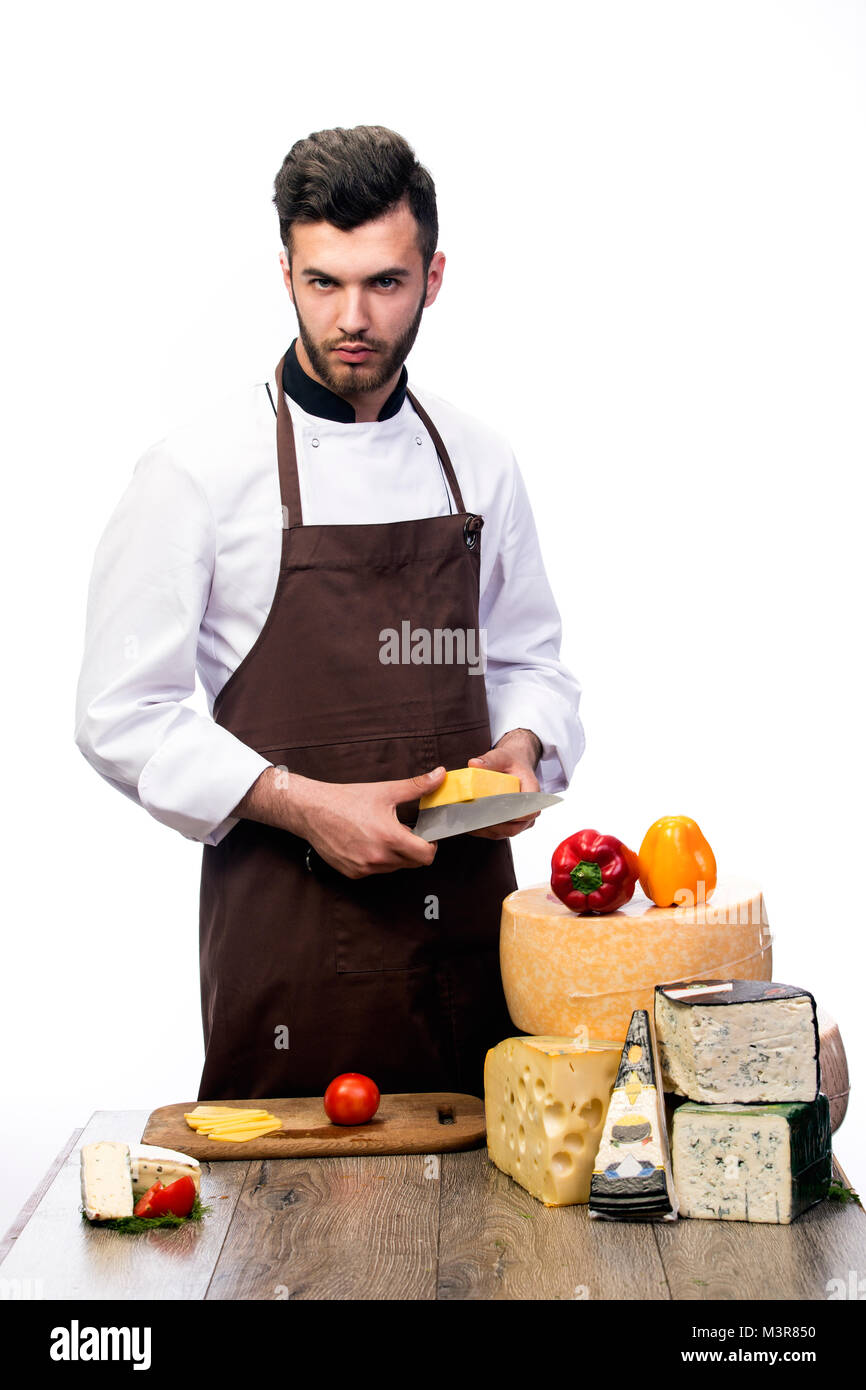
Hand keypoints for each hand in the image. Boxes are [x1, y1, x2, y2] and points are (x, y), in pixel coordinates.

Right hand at [291, 766, 446, 878]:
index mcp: (390, 838)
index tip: (427, 835)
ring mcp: (365, 868)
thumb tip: (440, 775)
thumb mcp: (386, 791)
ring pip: (394, 867)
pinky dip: (378, 859)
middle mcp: (378, 857)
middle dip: (414, 848)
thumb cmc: (347, 799)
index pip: (426, 856)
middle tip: (404, 831)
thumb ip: (417, 786)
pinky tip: (368, 842)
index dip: (431, 846)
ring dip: (396, 854)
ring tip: (384, 834)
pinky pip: (376, 870)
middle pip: (412, 863)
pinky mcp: (353, 873)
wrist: (313, 810)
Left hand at [467, 728, 542, 839]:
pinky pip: (499, 832)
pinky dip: (484, 830)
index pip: (528, 810)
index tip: (491, 812)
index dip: (511, 815)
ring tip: (468, 822)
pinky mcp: (511, 824)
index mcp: (532, 791)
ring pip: (506, 832)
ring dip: (487, 829)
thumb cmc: (511, 762)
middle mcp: (530, 809)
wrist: (515, 766)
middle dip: (493, 824)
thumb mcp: (501, 757)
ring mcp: (521, 820)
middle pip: (515, 826)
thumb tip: (474, 764)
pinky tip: (470, 825)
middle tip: (473, 818)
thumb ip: (490, 760)